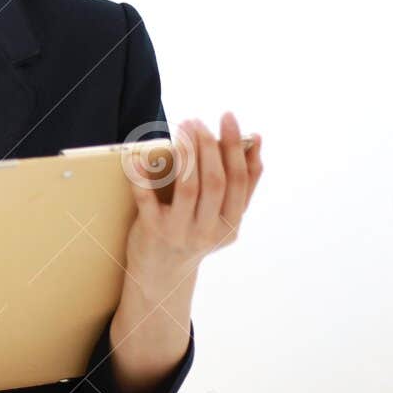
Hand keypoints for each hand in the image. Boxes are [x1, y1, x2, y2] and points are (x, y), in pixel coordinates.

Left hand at [125, 111, 262, 291]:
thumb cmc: (192, 232)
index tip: (228, 119)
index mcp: (231, 223)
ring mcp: (181, 231)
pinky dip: (142, 177)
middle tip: (197, 120)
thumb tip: (254, 140)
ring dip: (186, 154)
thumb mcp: (222, 216)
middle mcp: (210, 230)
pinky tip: (138, 158)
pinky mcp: (153, 231)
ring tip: (182, 129)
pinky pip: (146, 200)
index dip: (237, 148)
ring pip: (189, 187)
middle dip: (209, 146)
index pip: (241, 180)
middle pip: (216, 181)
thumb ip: (238, 185)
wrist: (161, 273)